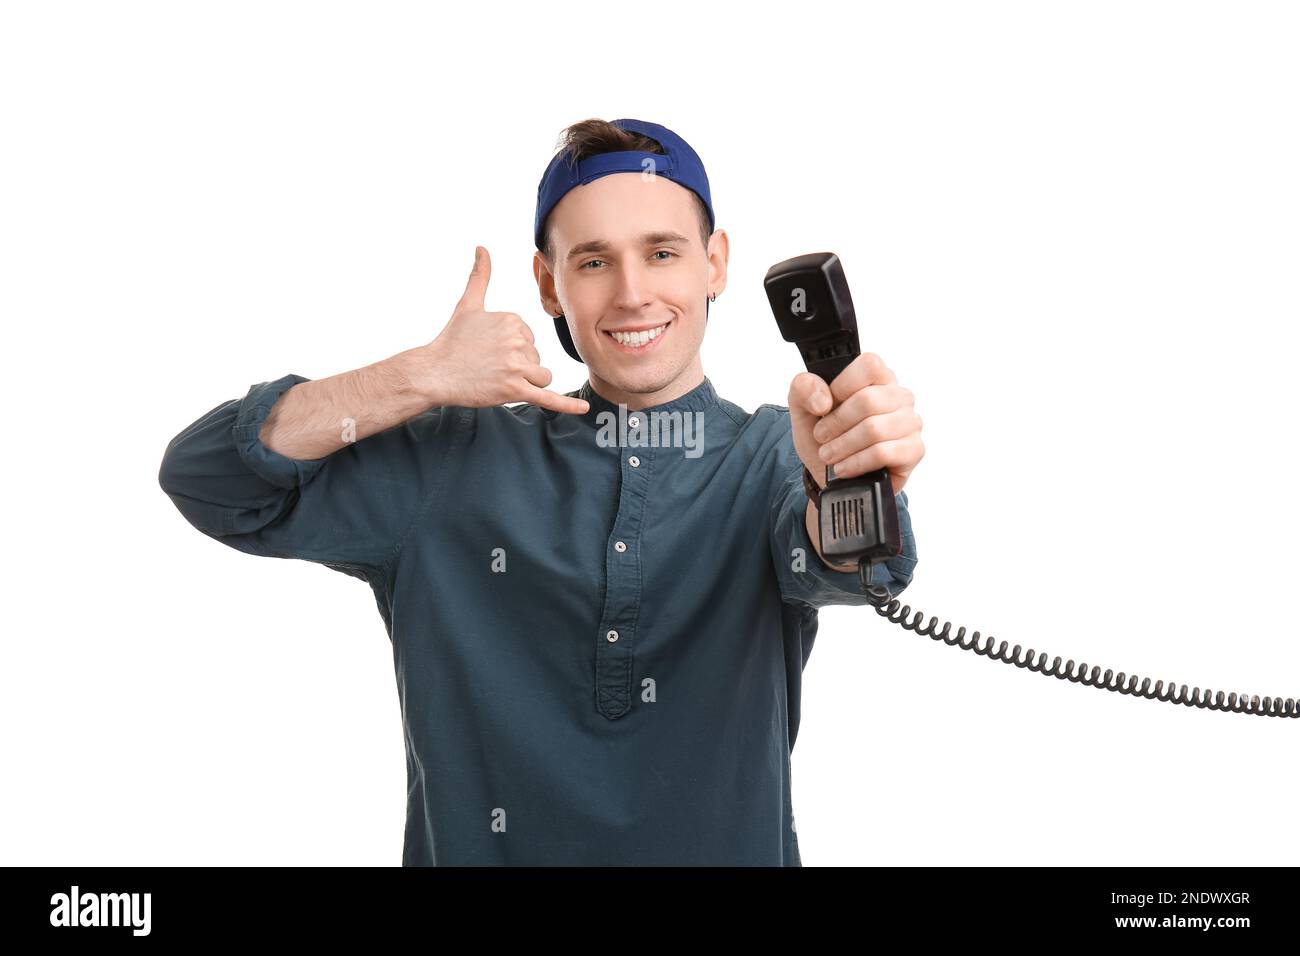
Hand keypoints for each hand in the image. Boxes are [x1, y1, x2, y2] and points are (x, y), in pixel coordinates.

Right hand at [415, 246, 589, 413]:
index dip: (512, 349)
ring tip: (498, 379)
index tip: (490, 350)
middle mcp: (517, 341)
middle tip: (489, 367)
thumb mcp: (468, 305)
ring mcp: (516, 366)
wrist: (434, 372)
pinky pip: (546, 397)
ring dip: (525, 382)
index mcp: (513, 320)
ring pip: (541, 376)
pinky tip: (582, 409)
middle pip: (536, 359)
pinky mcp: (514, 390)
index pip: (530, 340)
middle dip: (519, 367)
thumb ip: (480, 276)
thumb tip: (482, 248)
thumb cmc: (451, 340)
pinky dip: (566, 405)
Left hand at [787, 352, 923, 495]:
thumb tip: (823, 400)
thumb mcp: (803, 409)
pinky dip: (856, 463)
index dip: (842, 386)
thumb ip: (803, 389)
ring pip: (874, 429)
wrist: (829, 475)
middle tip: (821, 436)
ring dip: (843, 446)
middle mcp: (899, 396)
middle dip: (836, 423)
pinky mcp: (914, 450)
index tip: (826, 406)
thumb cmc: (824, 437)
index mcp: (878, 377)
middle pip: (868, 401)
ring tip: (829, 455)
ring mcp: (910, 423)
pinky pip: (883, 453)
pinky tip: (844, 467)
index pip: (869, 365)